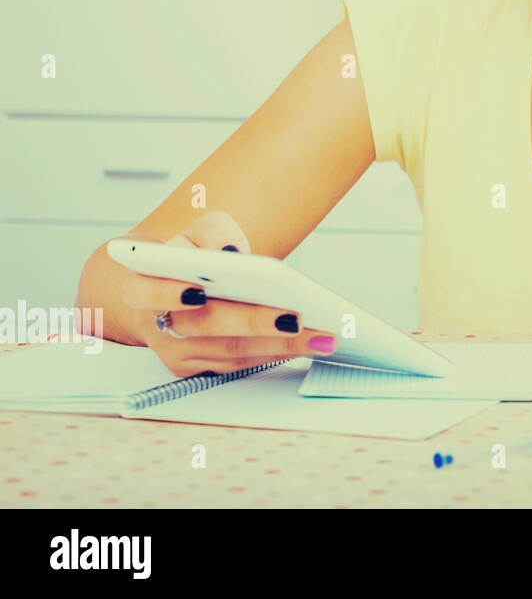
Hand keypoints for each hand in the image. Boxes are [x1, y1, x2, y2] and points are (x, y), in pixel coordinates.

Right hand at [120, 210, 336, 376]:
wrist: (177, 283)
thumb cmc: (191, 254)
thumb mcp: (198, 231)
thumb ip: (211, 232)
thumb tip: (230, 251)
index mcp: (142, 285)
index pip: (146, 292)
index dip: (169, 294)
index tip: (199, 292)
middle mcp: (154, 323)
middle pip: (205, 326)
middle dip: (253, 322)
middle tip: (296, 318)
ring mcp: (175, 351)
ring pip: (229, 352)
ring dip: (279, 346)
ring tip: (320, 336)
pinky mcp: (197, 368)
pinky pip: (240, 364)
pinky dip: (276, 353)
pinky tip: (307, 344)